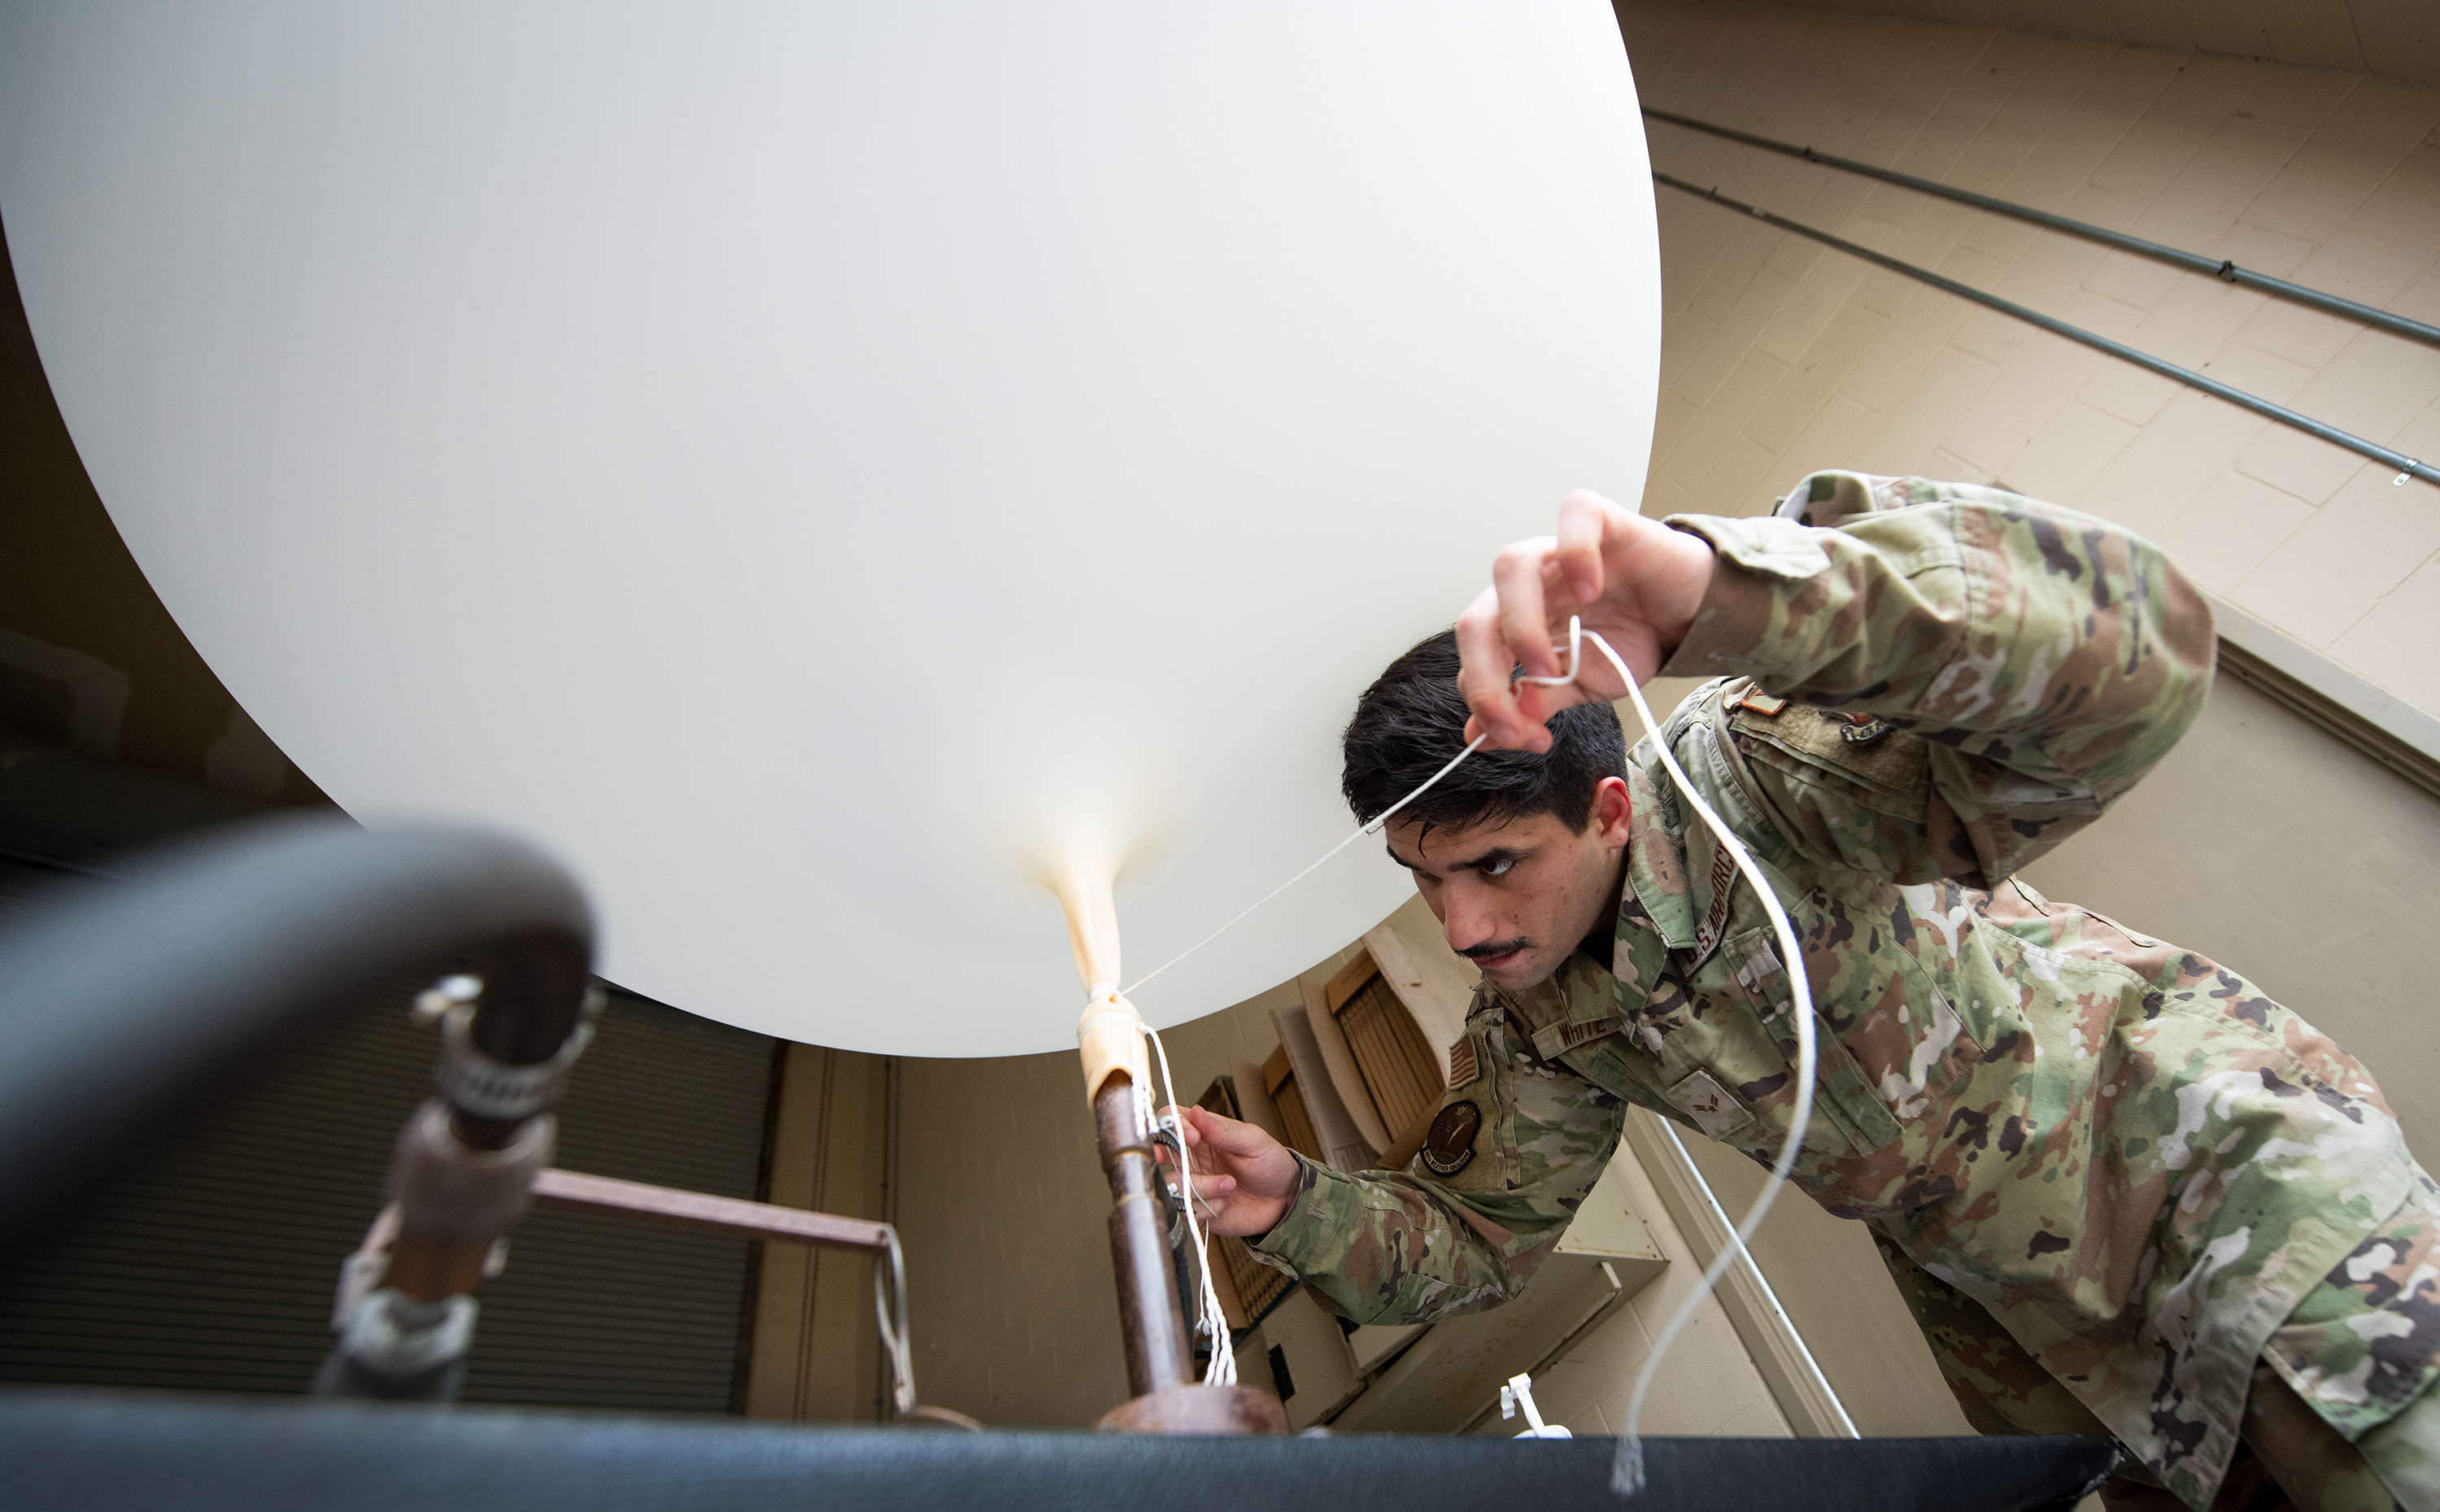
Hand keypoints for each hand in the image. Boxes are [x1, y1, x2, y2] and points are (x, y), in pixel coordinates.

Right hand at [1155, 1104, 1300, 1237]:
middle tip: (1186, 1163)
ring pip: (1173, 1184)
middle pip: (1158, 1152)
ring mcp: (1190, 1183)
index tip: (1192, 1136)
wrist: (1283, 1201)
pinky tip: (1225, 1203)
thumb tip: (1197, 1112)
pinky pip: (1186, 1210)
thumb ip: (1223, 1130)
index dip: (1172, 1126)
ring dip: (1202, 1187)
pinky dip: (1208, 1207)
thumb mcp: (1253, 1140)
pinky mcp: (1194, 1209)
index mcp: (1201, 1133)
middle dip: (1164, 1157)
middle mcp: (1190, 1157)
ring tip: (1229, 1185)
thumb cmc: (1270, 1164)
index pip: (1170, 1119)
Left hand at [1454, 489, 1716, 751]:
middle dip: (1486, 679)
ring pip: (1510, 567)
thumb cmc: (1634, 639)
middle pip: (1476, 618)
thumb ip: (1534, 704)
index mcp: (1515, 621)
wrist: (1691, 617)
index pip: (1476, 657)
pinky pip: (1575, 516)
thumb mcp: (1581, 686)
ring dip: (1520, 627)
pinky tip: (1591, 589)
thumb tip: (1480, 738)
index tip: (1520, 740)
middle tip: (1522, 720)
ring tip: (1552, 667)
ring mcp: (1561, 552)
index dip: (1486, 702)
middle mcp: (1529, 586)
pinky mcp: (1605, 524)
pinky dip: (1575, 551)